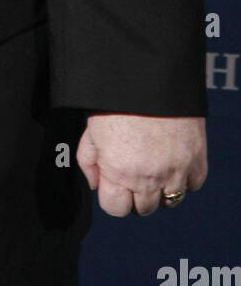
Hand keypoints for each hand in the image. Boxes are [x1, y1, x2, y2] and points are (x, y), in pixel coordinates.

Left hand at [76, 112, 206, 216]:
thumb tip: (95, 184)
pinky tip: (172, 159)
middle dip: (134, 193)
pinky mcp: (196, 160)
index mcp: (119, 171)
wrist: (151, 75)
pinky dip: (184, 176)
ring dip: (160, 188)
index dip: (111, 195)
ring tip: (152, 163)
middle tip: (132, 169)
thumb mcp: (91, 129)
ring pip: (170, 201)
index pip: (114, 209)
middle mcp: (148, 178)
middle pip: (142, 208)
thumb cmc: (117, 100)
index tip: (112, 181)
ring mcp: (176, 172)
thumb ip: (89, 161)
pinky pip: (192, 184)